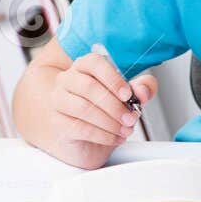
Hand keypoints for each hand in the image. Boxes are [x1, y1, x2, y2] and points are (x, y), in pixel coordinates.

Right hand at [48, 45, 155, 165]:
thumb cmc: (107, 111)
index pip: (94, 62)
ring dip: (110, 122)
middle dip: (115, 106)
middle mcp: (68, 79)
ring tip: (125, 130)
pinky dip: (103, 135)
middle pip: (89, 87)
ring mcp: (59, 100)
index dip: (113, 78)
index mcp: (85, 66)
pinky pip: (80, 128)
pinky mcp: (57, 122)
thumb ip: (142, 89)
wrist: (88, 139)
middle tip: (131, 118)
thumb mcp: (130, 98)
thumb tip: (143, 91)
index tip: (128, 95)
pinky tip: (114, 138)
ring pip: (83, 108)